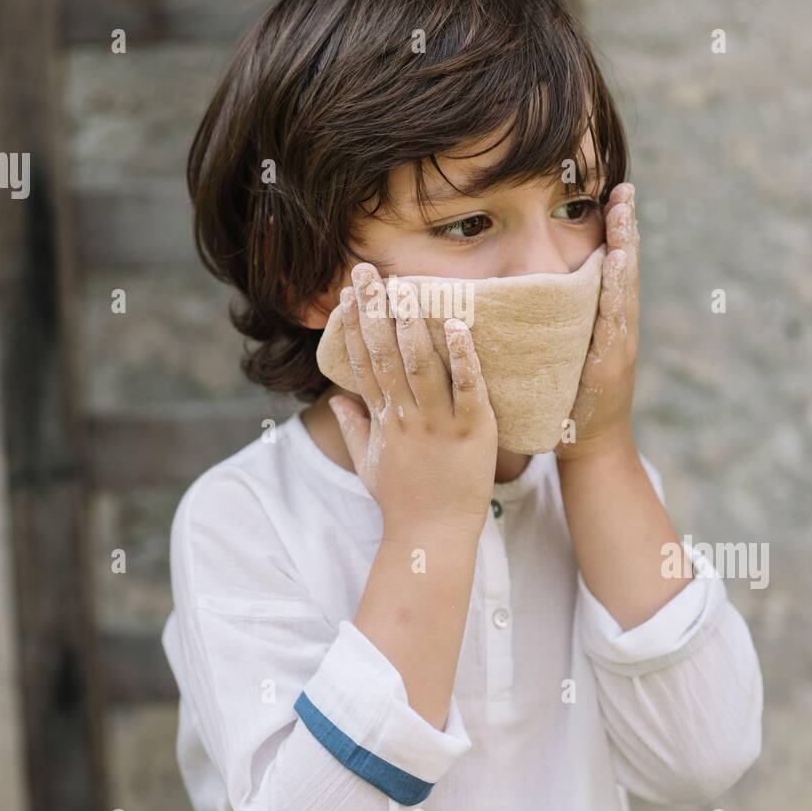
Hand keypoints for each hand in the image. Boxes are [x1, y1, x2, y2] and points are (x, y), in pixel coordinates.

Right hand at [328, 262, 498, 540]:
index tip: (345, 295)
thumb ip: (354, 427)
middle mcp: (406, 417)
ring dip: (411, 324)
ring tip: (404, 287)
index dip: (352, 327)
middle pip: (385, 355)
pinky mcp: (473, 431)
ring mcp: (438, 424)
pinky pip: (467, 388)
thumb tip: (338, 399)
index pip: (362, 364)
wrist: (432, 537)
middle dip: (373, 311)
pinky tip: (458, 326)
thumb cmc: (402, 501)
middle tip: (366, 273)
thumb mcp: (368, 464)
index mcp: (382, 420)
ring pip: (421, 366)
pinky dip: (463, 357)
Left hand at [555, 182, 639, 462]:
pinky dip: (617, 290)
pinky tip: (614, 264)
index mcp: (609, 321)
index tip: (616, 192)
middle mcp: (620, 327)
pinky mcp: (611, 361)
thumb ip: (561, 321)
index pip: (614, 267)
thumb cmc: (573, 399)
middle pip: (625, 268)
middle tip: (624, 189)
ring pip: (624, 288)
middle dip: (626, 228)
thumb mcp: (566, 352)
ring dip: (624, 248)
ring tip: (622, 212)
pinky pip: (614, 319)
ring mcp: (619, 343)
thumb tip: (538, 289)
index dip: (617, 231)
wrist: (591, 446)